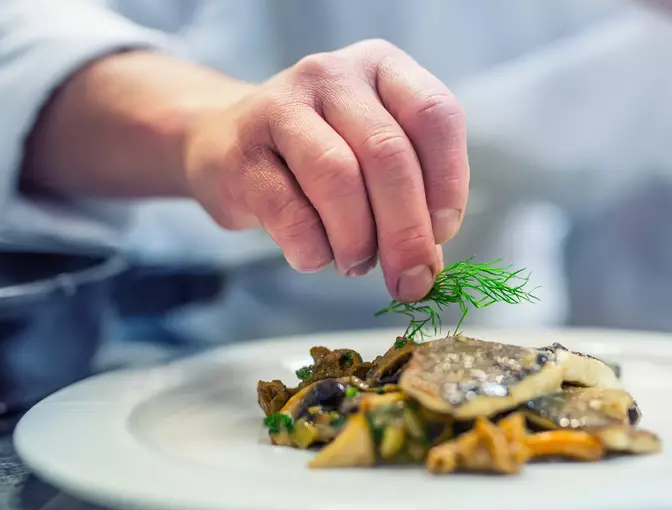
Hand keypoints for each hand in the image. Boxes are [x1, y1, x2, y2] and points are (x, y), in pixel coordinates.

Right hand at [184, 39, 468, 301]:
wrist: (222, 142)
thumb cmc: (318, 155)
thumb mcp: (374, 157)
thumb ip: (412, 199)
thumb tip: (427, 269)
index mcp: (382, 66)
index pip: (435, 115)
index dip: (448, 181)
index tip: (442, 232)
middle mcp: (333, 74)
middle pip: (387, 153)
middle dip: (407, 230)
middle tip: (410, 280)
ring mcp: (281, 104)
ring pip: (339, 178)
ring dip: (357, 240)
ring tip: (356, 264)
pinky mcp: (242, 150)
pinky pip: (290, 212)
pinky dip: (313, 249)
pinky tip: (315, 256)